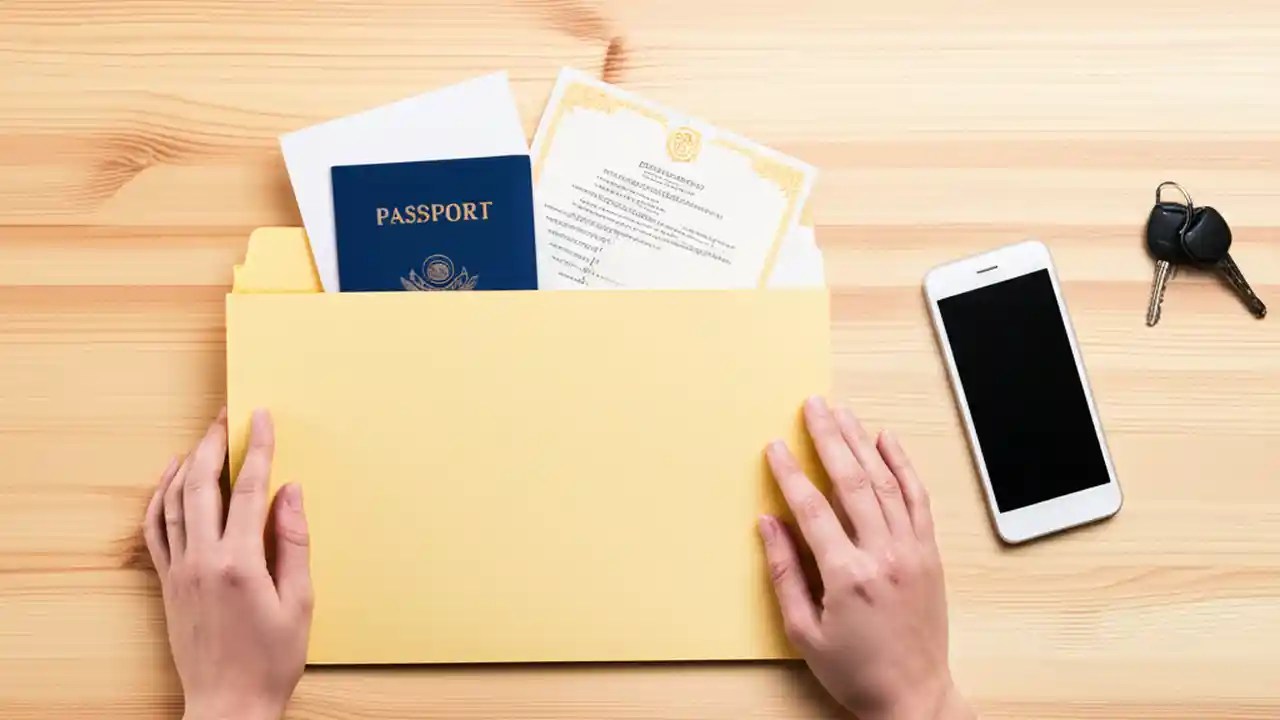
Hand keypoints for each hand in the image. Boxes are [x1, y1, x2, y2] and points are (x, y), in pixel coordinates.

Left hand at [142, 409, 312, 719]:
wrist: (228, 705)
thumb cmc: (271, 660)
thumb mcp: (300, 601)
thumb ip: (294, 542)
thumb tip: (290, 493)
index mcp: (239, 563)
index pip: (247, 490)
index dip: (257, 448)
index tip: (262, 418)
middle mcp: (202, 561)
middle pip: (201, 486)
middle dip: (214, 444)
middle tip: (226, 416)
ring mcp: (179, 572)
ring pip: (173, 503)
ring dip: (187, 465)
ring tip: (201, 438)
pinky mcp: (168, 584)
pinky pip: (155, 531)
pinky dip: (158, 499)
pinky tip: (168, 480)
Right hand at [759, 397, 972, 719]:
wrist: (913, 697)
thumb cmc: (857, 671)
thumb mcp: (804, 633)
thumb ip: (784, 574)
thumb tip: (769, 525)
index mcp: (848, 576)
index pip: (813, 508)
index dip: (790, 473)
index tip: (775, 448)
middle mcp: (885, 556)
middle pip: (852, 481)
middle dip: (829, 438)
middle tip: (812, 407)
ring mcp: (912, 551)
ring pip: (886, 482)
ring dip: (861, 442)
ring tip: (842, 413)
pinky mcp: (929, 554)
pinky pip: (917, 499)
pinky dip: (903, 466)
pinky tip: (887, 440)